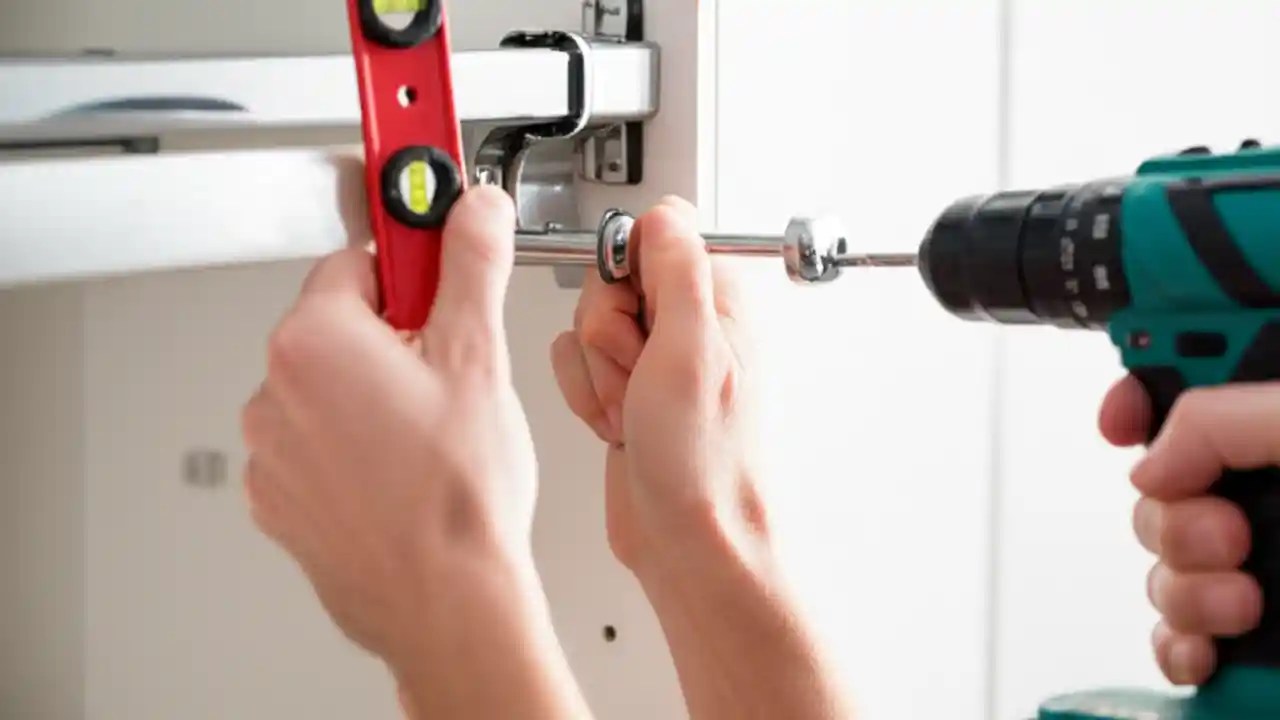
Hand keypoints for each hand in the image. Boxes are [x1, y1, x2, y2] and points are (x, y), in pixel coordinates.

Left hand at [241, 186, 539, 671]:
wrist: (448, 601)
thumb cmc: (457, 497)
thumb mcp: (478, 356)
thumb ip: (471, 264)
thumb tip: (473, 209)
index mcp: (314, 340)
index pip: (359, 260)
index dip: (412, 266)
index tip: (433, 257)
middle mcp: (274, 391)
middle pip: (342, 325)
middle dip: (398, 335)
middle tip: (452, 367)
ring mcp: (273, 451)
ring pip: (331, 389)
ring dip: (375, 394)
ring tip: (433, 432)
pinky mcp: (282, 499)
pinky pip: (318, 446)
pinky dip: (355, 447)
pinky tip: (405, 469)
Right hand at [550, 196, 764, 572]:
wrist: (684, 537)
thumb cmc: (704, 461)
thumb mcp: (691, 349)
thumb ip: (678, 268)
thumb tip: (663, 211)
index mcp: (714, 299)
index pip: (645, 238)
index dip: (624, 279)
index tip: (637, 320)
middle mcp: (685, 322)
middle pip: (605, 285)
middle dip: (607, 339)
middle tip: (638, 377)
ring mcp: (652, 358)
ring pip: (583, 327)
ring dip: (596, 376)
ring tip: (632, 410)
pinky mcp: (624, 386)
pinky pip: (573, 366)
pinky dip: (585, 397)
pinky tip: (617, 425)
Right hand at [1100, 377, 1268, 685]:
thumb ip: (1226, 418)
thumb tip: (1151, 463)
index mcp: (1269, 428)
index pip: (1182, 385)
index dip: (1135, 396)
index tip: (1120, 422)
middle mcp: (1261, 492)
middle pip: (1153, 489)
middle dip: (1172, 519)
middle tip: (1232, 534)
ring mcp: (1255, 566)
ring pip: (1159, 568)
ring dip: (1185, 592)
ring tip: (1247, 603)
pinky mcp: (1252, 635)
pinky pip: (1176, 639)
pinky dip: (1180, 648)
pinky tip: (1213, 651)